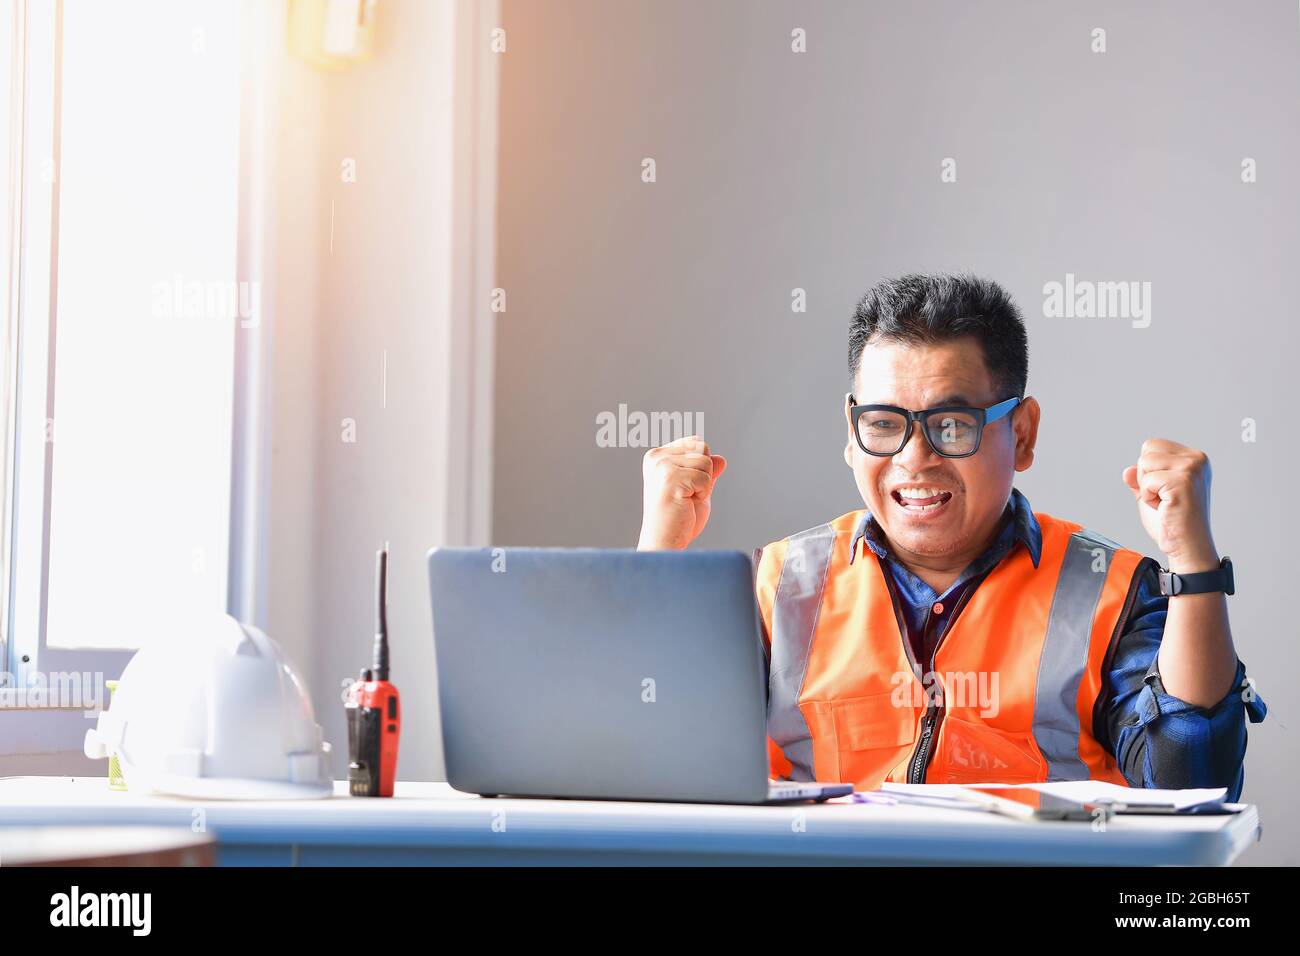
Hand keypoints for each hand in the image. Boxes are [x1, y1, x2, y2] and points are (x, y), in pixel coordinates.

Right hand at [637, 436, 726, 549]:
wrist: (665, 542)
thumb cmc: (678, 520)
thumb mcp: (697, 490)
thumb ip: (707, 473)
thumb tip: (721, 459)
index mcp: (658, 456)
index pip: (696, 443)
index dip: (702, 467)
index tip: (685, 487)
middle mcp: (657, 457)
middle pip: (703, 448)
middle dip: (704, 474)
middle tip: (687, 496)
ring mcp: (662, 467)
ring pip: (706, 462)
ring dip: (704, 485)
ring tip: (685, 500)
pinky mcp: (670, 478)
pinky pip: (705, 478)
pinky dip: (703, 494)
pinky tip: (686, 504)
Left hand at [1121, 438, 1217, 571]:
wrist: (1186, 547)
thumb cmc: (1172, 524)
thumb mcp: (1151, 496)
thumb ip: (1140, 480)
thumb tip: (1127, 470)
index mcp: (1194, 459)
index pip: (1152, 446)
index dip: (1148, 471)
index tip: (1164, 492)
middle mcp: (1197, 459)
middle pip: (1147, 450)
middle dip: (1145, 476)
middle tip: (1163, 499)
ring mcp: (1192, 469)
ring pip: (1145, 462)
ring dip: (1146, 487)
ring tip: (1164, 503)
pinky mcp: (1183, 482)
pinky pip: (1146, 480)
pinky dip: (1148, 497)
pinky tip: (1165, 508)